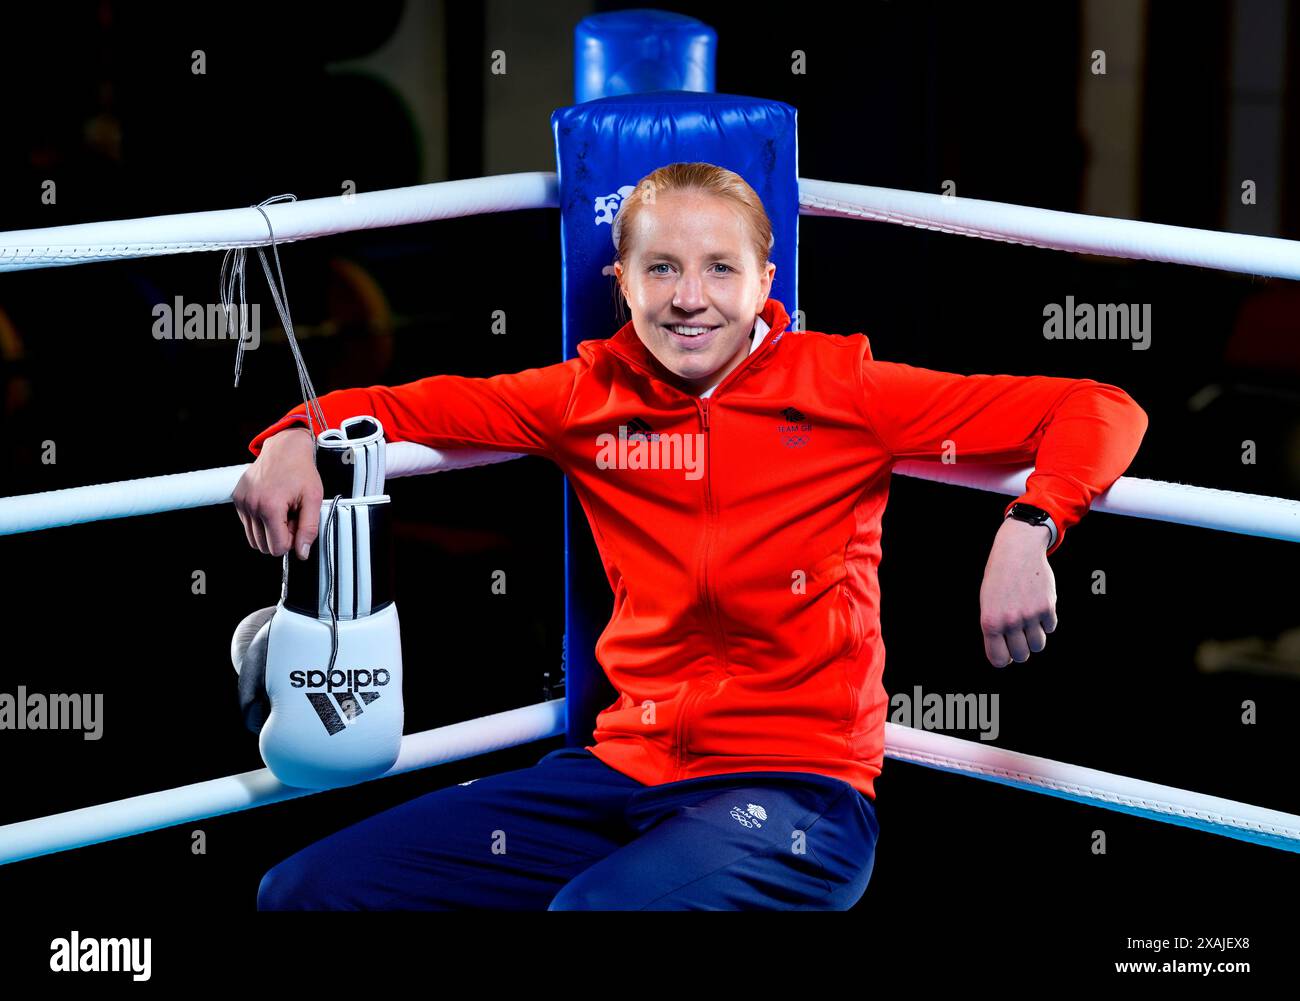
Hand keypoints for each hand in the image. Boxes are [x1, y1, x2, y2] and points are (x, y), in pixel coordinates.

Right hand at [232, 428, 321, 558]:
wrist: (284, 448)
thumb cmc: (300, 470)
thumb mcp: (313, 499)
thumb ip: (309, 529)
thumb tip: (302, 552)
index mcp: (270, 507)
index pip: (277, 547)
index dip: (291, 541)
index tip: (297, 526)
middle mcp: (252, 505)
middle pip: (264, 546)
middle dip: (280, 536)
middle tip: (291, 516)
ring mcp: (242, 502)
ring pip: (254, 538)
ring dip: (270, 530)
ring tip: (282, 511)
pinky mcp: (237, 499)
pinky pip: (248, 524)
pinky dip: (260, 520)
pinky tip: (272, 505)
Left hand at [978, 517, 1057, 666]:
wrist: (1017, 551)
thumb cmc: (999, 580)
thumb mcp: (988, 603)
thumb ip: (996, 629)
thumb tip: (1009, 656)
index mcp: (990, 622)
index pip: (998, 659)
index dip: (1004, 659)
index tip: (1006, 653)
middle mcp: (1010, 621)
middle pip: (1021, 655)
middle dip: (1021, 650)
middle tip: (1019, 636)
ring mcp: (1030, 615)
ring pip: (1038, 645)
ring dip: (1035, 638)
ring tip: (1028, 622)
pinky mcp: (1047, 607)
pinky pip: (1050, 628)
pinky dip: (1046, 622)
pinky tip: (1037, 606)